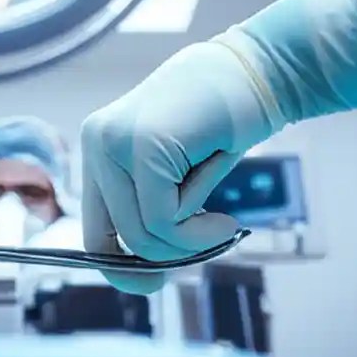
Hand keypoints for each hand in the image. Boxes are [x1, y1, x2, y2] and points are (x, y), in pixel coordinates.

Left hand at [81, 41, 277, 293]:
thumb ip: (154, 208)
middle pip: (113, 238)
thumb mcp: (178, 174)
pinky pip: (164, 219)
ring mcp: (116, 140)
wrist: (262, 72)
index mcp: (100, 146)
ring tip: (224, 227)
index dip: (119, 268)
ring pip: (140, 234)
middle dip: (164, 258)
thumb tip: (143, 268)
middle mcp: (98, 140)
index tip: (153, 284)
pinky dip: (198, 233)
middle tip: (209, 246)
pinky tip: (227, 221)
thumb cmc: (225, 125)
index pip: (93, 228)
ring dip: (189, 243)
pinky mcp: (144, 144)